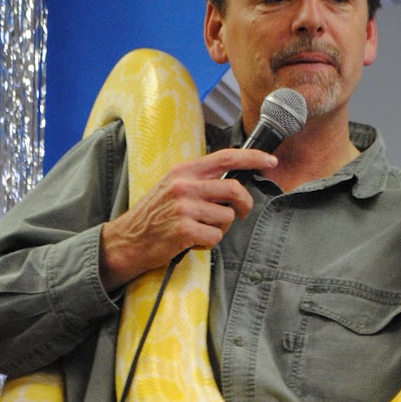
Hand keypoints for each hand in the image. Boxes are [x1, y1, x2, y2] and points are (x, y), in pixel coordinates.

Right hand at [98, 146, 277, 288]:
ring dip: (219, 228)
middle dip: (244, 205)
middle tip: (240, 213)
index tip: (271, 161)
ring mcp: (184, 207)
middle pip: (234, 190)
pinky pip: (215, 237)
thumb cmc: (155, 216)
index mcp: (184, 171)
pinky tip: (192, 242)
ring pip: (227, 217)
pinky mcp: (184, 230)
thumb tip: (233, 183)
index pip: (226, 157)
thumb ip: (200, 181)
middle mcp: (185, 185)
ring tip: (199, 230)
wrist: (129, 240)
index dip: (253, 158)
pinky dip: (208, 244)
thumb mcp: (173, 187)